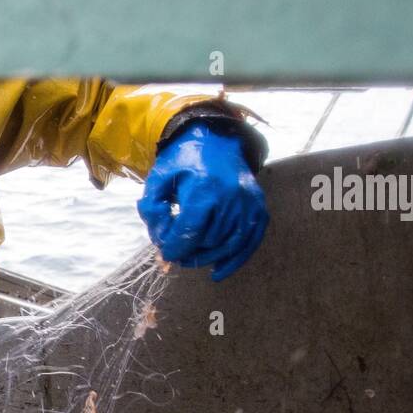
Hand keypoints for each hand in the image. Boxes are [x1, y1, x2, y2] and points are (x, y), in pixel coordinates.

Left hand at [137, 120, 267, 280]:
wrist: (216, 139)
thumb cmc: (183, 161)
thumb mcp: (158, 179)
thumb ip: (152, 209)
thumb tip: (161, 239)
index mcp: (205, 188)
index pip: (190, 232)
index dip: (175, 248)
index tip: (166, 253)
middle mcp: (232, 197)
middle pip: (208, 242)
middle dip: (189, 251)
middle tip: (176, 250)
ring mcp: (249, 203)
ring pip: (228, 246)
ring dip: (207, 257)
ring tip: (191, 257)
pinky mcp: (259, 208)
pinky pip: (250, 242)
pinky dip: (235, 260)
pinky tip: (217, 272)